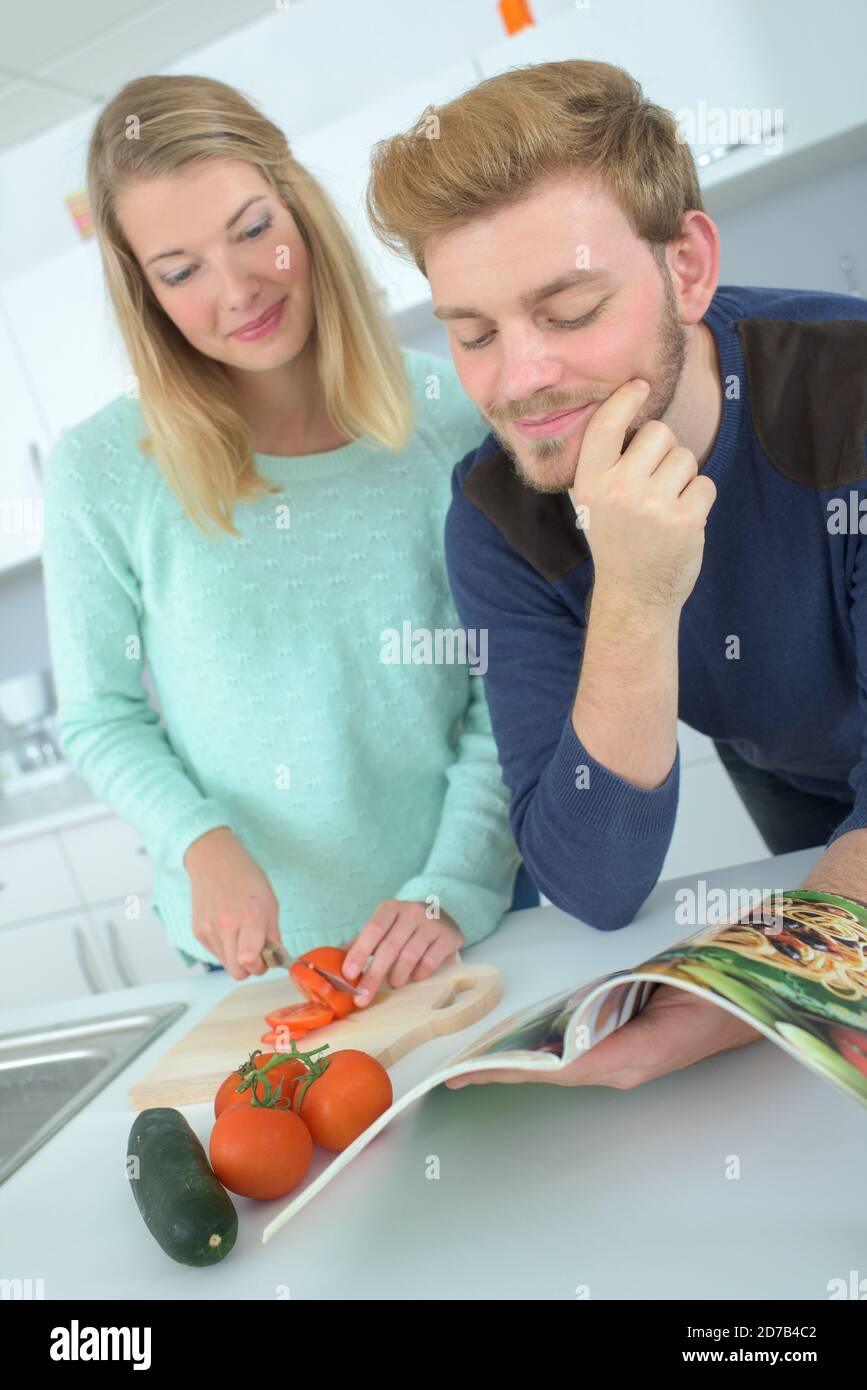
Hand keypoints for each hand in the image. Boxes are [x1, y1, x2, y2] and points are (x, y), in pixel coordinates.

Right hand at [183, 826, 281, 979]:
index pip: (249, 960)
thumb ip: (274, 934)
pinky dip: (226, 949)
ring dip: (237, 958)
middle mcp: (225, 926)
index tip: (267, 958)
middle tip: (257, 952)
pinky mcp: (198, 932)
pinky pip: (216, 954)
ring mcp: (208, 930)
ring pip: (226, 965)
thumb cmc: (245, 877)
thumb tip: (279, 958)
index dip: (261, 966)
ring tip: (242, 935)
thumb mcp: (270, 902)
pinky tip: (229, 929)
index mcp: (248, 917)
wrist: (214, 860)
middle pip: (237, 972)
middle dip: (250, 968)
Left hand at [341, 900, 464, 1005]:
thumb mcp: (383, 928)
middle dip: (373, 976)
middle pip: (389, 947)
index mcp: (389, 908)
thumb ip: (360, 943)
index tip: (348, 975)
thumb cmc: (404, 927)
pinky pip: (430, 961)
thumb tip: (330, 963)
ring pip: (409, 956)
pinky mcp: (448, 937)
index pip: (372, 930)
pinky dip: (419, 975)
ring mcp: (431, 923)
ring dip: (398, 976)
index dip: (359, 953)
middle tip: (363, 997)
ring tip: (394, 983)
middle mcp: (411, 912)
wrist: (442, 915)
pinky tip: (414, 977)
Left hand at [444, 984, 762, 1089]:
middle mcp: (617, 1063)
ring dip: (513, 1059)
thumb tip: (571, 1055)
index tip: (472, 1073)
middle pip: (545, 1069)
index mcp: (625, 1060)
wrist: (745, 997)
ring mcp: (619, 1055)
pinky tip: (515, 1040)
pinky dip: (538, 1045)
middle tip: (455, 1071)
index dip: (509, 1070)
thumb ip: (622, 1041)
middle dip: (499, 1069)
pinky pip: (571, 1046)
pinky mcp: (620, 1041)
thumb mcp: (667, 1016)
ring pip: (554, 1059)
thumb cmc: (711, 1000)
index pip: (552, 1068)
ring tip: (471, 1058)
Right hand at [570, 379, 716, 611]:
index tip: (640, 385)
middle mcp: (619, 490)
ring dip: (683, 477)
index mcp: (590, 482)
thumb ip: (606, 462)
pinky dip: (699, 499)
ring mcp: (653, 505)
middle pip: (659, 432)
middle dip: (664, 450)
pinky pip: (705, 484)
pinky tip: (681, 521)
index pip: (607, 425)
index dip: (626, 398)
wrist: (634, 595)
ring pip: (686, 456)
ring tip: (666, 506)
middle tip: (654, 483)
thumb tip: (632, 406)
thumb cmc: (616, 540)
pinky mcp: (685, 519)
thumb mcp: (593, 502)